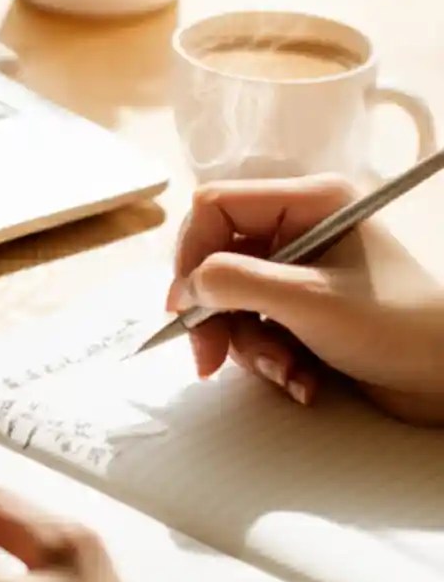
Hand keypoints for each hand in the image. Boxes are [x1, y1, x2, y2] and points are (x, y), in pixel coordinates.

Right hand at [168, 173, 443, 422]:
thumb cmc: (398, 328)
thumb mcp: (308, 301)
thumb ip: (235, 283)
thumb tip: (185, 289)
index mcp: (309, 202)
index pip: (216, 207)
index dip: (191, 254)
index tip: (185, 308)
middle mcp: (300, 227)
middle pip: (216, 258)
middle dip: (215, 315)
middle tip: (210, 358)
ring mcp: (300, 269)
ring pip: (232, 300)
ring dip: (248, 346)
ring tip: (285, 373)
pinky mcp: (301, 307)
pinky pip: (254, 326)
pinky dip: (268, 357)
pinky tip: (299, 380)